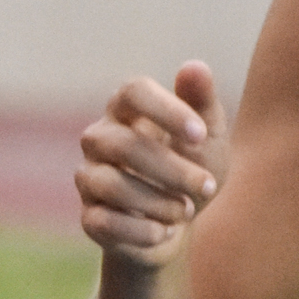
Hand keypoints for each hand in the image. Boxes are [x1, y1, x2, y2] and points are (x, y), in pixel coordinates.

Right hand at [77, 60, 229, 264]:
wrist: (178, 225)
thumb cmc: (192, 168)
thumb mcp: (209, 138)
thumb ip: (202, 102)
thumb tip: (195, 67)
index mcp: (126, 109)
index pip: (132, 92)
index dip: (165, 110)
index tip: (199, 135)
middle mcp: (99, 139)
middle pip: (122, 145)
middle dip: (172, 169)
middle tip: (208, 186)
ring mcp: (88, 178)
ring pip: (111, 185)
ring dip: (159, 202)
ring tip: (187, 211)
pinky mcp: (89, 217)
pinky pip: (104, 222)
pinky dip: (143, 231)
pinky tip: (165, 231)